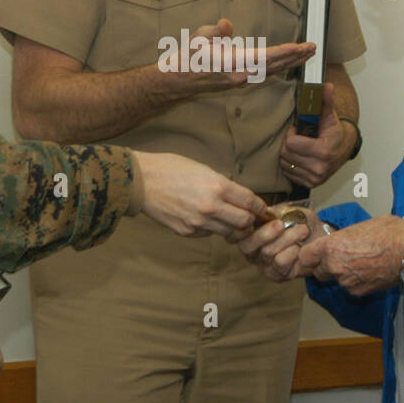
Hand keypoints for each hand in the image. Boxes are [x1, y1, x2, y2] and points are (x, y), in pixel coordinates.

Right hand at [133, 151, 266, 235]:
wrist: (141, 181)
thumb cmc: (172, 168)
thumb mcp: (203, 169)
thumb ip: (223, 185)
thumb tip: (240, 199)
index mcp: (218, 186)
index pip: (251, 202)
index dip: (260, 206)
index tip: (261, 208)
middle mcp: (211, 207)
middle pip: (245, 222)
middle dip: (249, 220)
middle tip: (248, 217)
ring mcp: (198, 222)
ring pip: (229, 232)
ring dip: (233, 228)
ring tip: (230, 221)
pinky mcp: (187, 231)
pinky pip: (208, 234)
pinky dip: (212, 229)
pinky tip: (206, 219)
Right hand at [178, 18, 314, 90]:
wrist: (179, 79)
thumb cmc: (188, 57)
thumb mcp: (198, 38)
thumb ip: (215, 31)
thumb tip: (227, 25)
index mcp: (232, 64)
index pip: (264, 57)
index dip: (284, 52)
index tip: (300, 47)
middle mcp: (241, 75)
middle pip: (274, 66)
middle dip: (295, 57)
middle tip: (313, 48)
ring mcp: (241, 80)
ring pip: (272, 71)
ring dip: (290, 63)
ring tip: (306, 54)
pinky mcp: (240, 80)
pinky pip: (265, 73)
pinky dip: (279, 67)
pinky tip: (287, 62)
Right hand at [231, 206, 322, 281]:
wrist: (318, 237)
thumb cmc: (299, 222)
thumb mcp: (287, 210)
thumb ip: (275, 211)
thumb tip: (266, 212)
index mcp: (248, 232)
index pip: (237, 232)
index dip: (245, 225)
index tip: (260, 216)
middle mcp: (251, 251)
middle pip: (248, 245)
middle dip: (267, 232)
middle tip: (281, 224)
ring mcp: (262, 264)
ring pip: (268, 252)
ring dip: (287, 239)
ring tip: (302, 231)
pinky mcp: (276, 275)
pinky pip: (280, 264)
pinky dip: (292, 253)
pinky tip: (299, 247)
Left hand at [280, 83, 354, 188]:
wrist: (344, 149)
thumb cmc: (334, 132)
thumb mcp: (329, 115)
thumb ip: (325, 100)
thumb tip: (326, 86)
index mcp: (323, 152)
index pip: (291, 144)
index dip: (292, 134)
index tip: (298, 130)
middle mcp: (319, 168)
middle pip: (286, 154)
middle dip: (289, 143)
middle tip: (298, 137)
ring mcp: (315, 178)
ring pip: (285, 163)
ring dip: (288, 154)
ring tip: (299, 147)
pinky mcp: (311, 184)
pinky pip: (289, 173)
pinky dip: (290, 164)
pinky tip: (300, 156)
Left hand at [297, 215, 403, 295]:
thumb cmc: (390, 233)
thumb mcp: (360, 226)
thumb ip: (344, 237)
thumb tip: (343, 240)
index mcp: (331, 246)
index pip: (305, 257)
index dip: (309, 255)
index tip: (313, 254)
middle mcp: (334, 266)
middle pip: (318, 271)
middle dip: (325, 266)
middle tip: (340, 258)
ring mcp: (346, 281)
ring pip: (336, 280)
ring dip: (343, 274)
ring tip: (361, 262)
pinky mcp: (359, 292)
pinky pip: (351, 287)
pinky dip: (357, 282)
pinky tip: (369, 271)